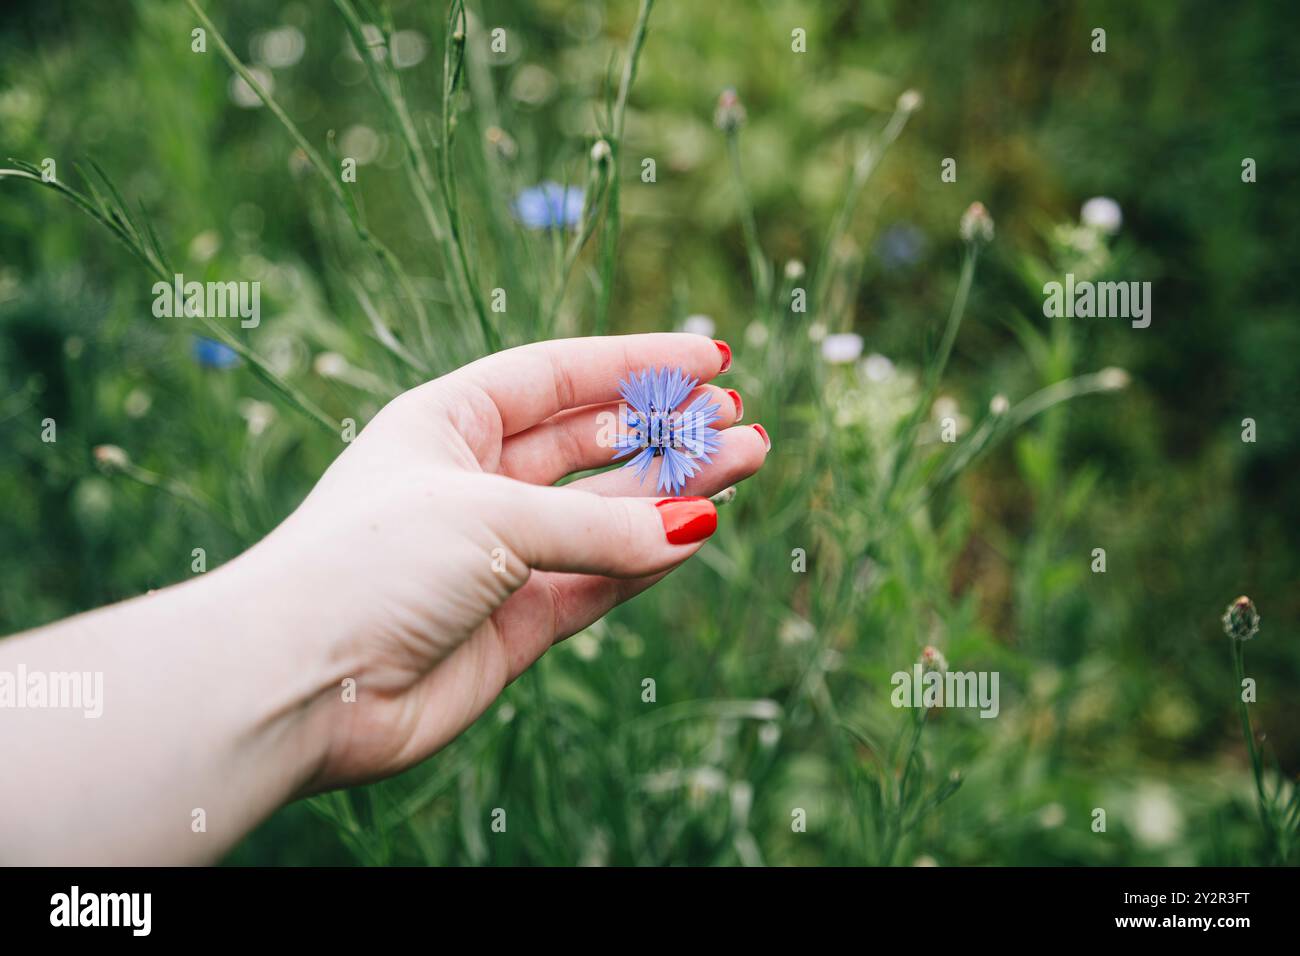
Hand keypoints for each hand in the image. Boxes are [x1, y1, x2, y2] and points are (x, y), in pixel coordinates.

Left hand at [239, 333, 767, 791]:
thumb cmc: (368, 566)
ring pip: (607, 514)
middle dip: (664, 429)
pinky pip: (599, 579)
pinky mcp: (515, 623)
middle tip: (739, 420)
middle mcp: (474, 483)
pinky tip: (698, 528)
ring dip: (674, 490)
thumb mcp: (488, 518)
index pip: (558, 377)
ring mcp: (499, 556)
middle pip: (592, 443)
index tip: (711, 361)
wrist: (298, 687)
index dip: (634, 363)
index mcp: (447, 423)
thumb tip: (698, 524)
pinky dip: (648, 557)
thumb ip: (599, 526)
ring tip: (747, 461)